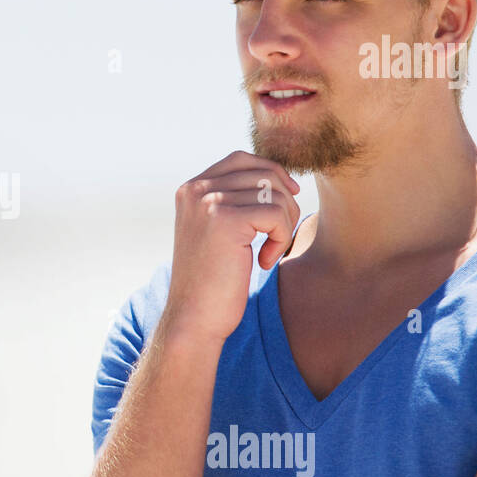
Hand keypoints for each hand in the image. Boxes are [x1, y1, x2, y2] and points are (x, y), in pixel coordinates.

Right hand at [159, 150, 300, 344]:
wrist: (193, 317)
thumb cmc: (211, 280)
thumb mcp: (216, 231)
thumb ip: (233, 200)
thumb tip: (279, 175)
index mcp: (190, 189)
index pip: (241, 159)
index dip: (271, 175)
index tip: (286, 202)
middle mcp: (195, 189)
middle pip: (263, 173)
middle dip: (285, 203)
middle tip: (278, 236)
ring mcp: (208, 202)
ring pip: (275, 193)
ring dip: (284, 224)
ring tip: (269, 251)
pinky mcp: (225, 220)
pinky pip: (276, 215)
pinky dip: (280, 239)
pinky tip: (264, 262)